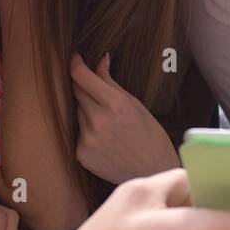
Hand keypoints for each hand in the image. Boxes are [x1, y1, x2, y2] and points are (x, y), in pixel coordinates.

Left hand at [72, 52, 179, 183]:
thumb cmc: (150, 136)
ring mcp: (87, 139)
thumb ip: (111, 82)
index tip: (75, 57)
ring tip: (110, 123)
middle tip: (96, 89)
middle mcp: (98, 121)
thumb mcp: (135, 104)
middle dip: (84, 86)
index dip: (76, 63)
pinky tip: (106, 140)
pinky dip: (88, 131)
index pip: (82, 76)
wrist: (154, 171)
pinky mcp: (81, 154)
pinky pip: (79, 133)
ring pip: (79, 112)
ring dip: (88, 111)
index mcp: (115, 104)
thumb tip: (100, 60)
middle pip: (77, 92)